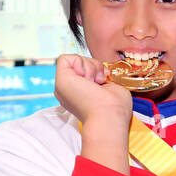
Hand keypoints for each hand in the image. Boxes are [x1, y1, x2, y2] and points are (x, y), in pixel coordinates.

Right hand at [55, 54, 132, 173]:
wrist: (109, 117)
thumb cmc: (115, 109)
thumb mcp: (112, 88)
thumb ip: (103, 79)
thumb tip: (101, 72)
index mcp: (80, 95)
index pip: (86, 72)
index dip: (98, 71)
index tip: (106, 81)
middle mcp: (69, 91)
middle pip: (80, 64)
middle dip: (95, 67)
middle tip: (100, 82)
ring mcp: (63, 86)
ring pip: (74, 60)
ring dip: (91, 66)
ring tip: (95, 82)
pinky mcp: (60, 79)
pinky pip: (66, 58)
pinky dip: (82, 63)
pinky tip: (88, 79)